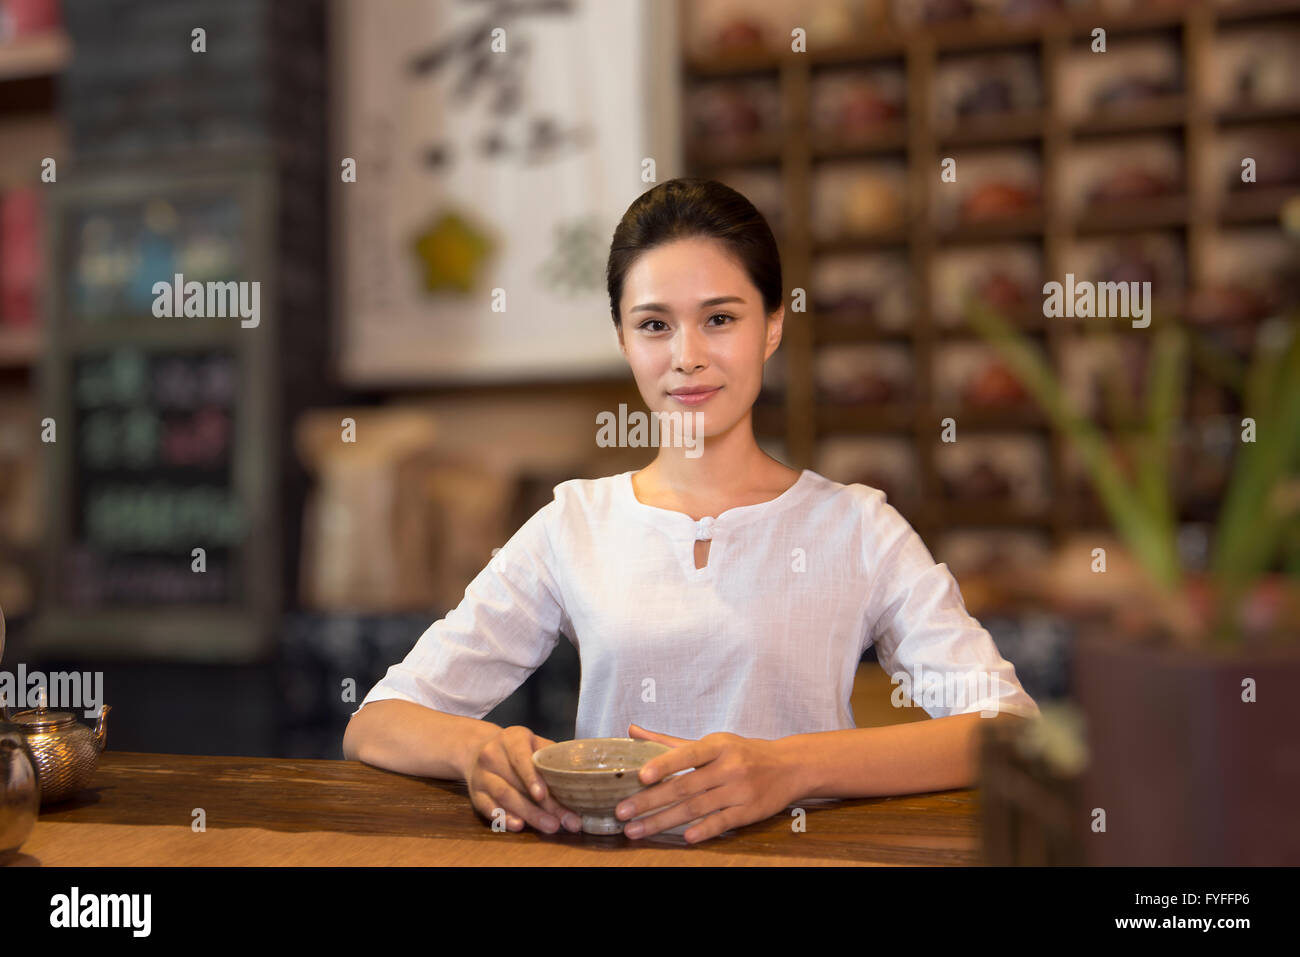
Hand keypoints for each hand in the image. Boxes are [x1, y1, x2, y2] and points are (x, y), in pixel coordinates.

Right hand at [466, 725, 582, 834]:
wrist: (480, 750)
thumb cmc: (519, 750)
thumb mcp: (535, 744)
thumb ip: (553, 758)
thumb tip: (581, 778)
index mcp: (511, 738)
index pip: (520, 757)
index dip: (531, 776)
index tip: (543, 795)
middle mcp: (492, 755)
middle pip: (516, 783)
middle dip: (541, 806)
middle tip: (562, 821)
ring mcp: (481, 775)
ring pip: (504, 797)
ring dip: (528, 815)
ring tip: (550, 826)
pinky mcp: (475, 794)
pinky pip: (488, 808)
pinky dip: (504, 818)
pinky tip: (519, 826)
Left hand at [615, 723, 804, 843]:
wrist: (789, 766)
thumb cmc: (742, 753)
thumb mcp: (712, 742)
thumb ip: (669, 742)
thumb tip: (632, 731)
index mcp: (718, 746)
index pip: (687, 754)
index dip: (664, 764)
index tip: (641, 776)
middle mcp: (729, 767)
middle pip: (685, 786)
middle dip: (651, 801)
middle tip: (623, 812)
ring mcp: (739, 791)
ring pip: (697, 808)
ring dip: (664, 821)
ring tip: (636, 830)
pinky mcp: (749, 812)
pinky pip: (722, 823)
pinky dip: (703, 830)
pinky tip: (684, 838)